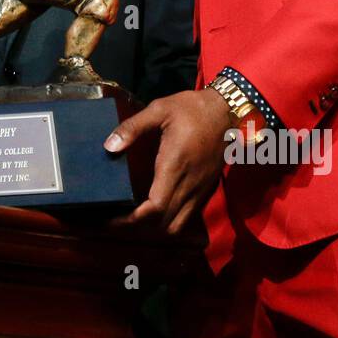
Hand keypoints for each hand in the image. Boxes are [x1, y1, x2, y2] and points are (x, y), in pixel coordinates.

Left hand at [104, 89, 229, 235]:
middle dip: (138, 228)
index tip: (113, 218)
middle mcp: (189, 183)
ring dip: (155, 229)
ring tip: (133, 220)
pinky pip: (187, 216)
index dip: (134, 219)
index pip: (156, 207)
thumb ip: (133, 127)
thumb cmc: (192, 108)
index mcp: (175, 165)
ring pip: (178, 226)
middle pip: (164, 223)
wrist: (228, 110)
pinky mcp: (205, 189)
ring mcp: (200, 189)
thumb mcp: (159, 109)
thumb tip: (109, 146)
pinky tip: (154, 212)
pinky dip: (169, 221)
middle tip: (115, 221)